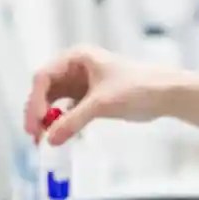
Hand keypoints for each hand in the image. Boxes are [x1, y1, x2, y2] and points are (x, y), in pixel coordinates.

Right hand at [24, 46, 187, 145]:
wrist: (164, 94)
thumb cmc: (136, 88)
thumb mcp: (101, 103)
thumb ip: (74, 121)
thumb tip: (50, 140)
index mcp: (75, 58)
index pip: (44, 77)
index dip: (36, 101)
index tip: (36, 123)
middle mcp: (74, 68)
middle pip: (45, 90)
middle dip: (38, 113)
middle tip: (34, 136)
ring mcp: (81, 83)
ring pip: (54, 102)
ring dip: (47, 120)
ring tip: (42, 141)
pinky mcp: (89, 98)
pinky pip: (67, 111)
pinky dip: (61, 124)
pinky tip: (59, 137)